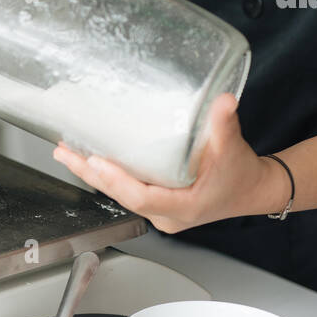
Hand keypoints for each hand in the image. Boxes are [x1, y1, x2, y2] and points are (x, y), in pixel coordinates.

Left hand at [52, 94, 288, 232]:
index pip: (142, 197)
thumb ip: (224, 124)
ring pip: (119, 195)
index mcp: (184, 206)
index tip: (96, 162)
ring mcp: (158, 212)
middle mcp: (166, 215)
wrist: (250, 190)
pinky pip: (126, 192)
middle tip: (65, 153)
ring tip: (67, 153)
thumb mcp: (233, 148)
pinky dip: (107, 176)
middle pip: (121, 197)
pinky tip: (89, 160)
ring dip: (92, 175)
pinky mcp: (155, 205)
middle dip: (91, 175)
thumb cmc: (241, 173)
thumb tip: (224, 101)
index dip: (117, 180)